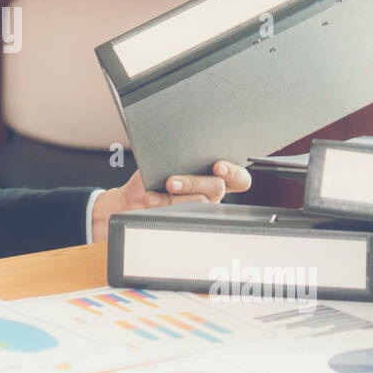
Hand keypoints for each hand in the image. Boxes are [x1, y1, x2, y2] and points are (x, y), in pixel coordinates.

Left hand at [90, 161, 250, 243]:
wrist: (133, 196)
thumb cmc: (153, 173)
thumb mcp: (164, 159)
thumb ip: (176, 156)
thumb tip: (178, 154)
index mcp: (214, 173)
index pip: (239, 178)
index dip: (234, 173)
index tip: (218, 167)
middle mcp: (211, 192)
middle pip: (217, 188)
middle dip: (193, 183)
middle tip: (172, 181)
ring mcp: (200, 207)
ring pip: (198, 202)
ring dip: (175, 196)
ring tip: (156, 191)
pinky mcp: (185, 218)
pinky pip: (182, 214)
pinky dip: (164, 204)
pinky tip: (152, 198)